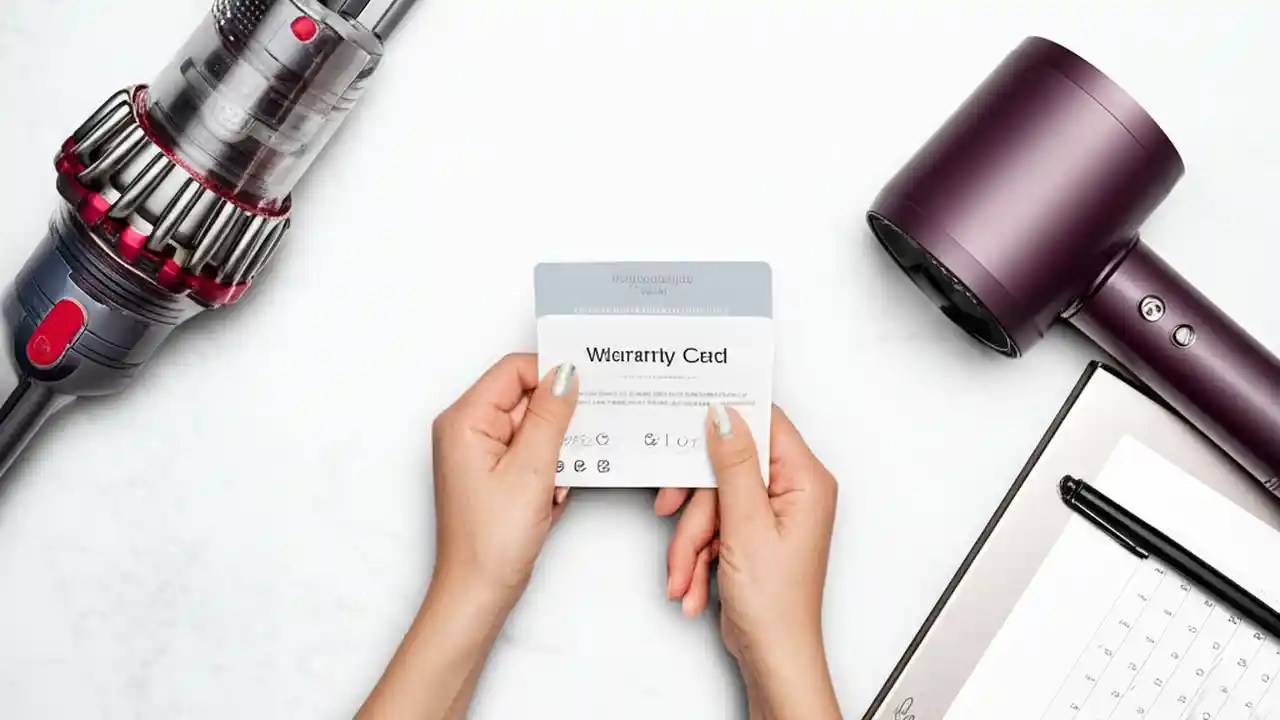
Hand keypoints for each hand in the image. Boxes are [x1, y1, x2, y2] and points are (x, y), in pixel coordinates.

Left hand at [359, 355, 577, 719]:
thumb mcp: (531, 469)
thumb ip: (550, 415)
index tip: (588, 388)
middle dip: (557, 420)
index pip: (514, 370)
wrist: (477, 593)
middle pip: (525, 396)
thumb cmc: (491, 541)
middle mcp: (466, 429)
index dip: (552, 374)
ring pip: (532, 426)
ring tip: (556, 481)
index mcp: (465, 419)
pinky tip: (551, 495)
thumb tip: (566, 374)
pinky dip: (549, 468)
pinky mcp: (493, 472)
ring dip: (555, 449)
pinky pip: (530, 451)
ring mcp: (479, 452)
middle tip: (581, 439)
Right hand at [663, 405, 840, 717]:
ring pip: (712, 500)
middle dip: (696, 504)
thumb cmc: (776, 604)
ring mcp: (771, 513)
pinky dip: (697, 553)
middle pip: (728, 466)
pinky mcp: (751, 533)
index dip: (725, 423)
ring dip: (691, 538)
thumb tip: (723, 415)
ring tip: (686, 573)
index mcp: (805, 480)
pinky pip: (713, 524)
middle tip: (672, 513)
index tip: (690, 426)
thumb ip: (733, 464)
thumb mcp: (745, 525)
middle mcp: (793, 491)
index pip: (764, 422)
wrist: (772, 657)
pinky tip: (694, 582)